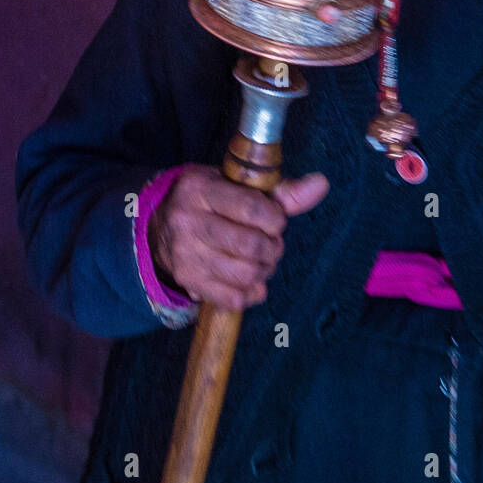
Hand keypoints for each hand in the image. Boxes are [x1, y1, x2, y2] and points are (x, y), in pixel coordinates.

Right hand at [148, 164, 329, 309]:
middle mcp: (187, 222)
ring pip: (245, 274)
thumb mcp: (238, 185)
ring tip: (263, 260)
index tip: (275, 220)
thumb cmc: (212, 200)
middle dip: (273, 247)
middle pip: (251, 245)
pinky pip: (233, 298)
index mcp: (200, 189)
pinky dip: (252, 292)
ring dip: (265, 270)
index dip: (276, 219)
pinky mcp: (187, 281)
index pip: (253, 208)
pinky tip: (252, 280)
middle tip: (272, 243)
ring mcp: (185, 255)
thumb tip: (321, 184)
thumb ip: (281, 191)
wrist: (161, 226)